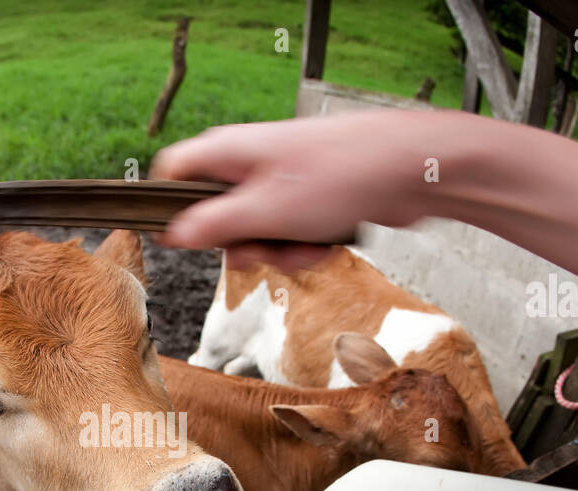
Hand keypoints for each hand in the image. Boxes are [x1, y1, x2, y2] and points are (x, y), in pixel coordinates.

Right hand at [150, 110, 453, 269]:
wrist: (407, 169)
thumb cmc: (339, 175)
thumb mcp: (263, 212)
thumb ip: (212, 226)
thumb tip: (172, 235)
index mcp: (227, 152)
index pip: (173, 173)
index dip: (169, 208)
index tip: (182, 240)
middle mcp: (249, 161)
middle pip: (216, 215)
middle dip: (242, 244)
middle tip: (261, 249)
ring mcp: (279, 180)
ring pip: (256, 231)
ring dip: (278, 251)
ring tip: (305, 245)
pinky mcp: (307, 197)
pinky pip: (288, 233)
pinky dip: (303, 245)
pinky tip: (326, 242)